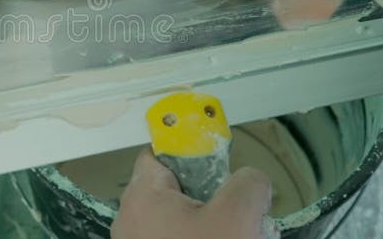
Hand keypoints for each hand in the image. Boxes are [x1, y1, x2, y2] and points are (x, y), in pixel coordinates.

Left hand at [111, 148, 276, 238]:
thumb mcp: (239, 217)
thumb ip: (249, 184)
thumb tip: (252, 179)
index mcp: (142, 196)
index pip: (158, 154)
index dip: (187, 152)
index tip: (216, 162)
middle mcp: (129, 220)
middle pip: (171, 191)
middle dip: (208, 196)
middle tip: (237, 209)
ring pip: (175, 223)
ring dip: (208, 226)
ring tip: (238, 236)